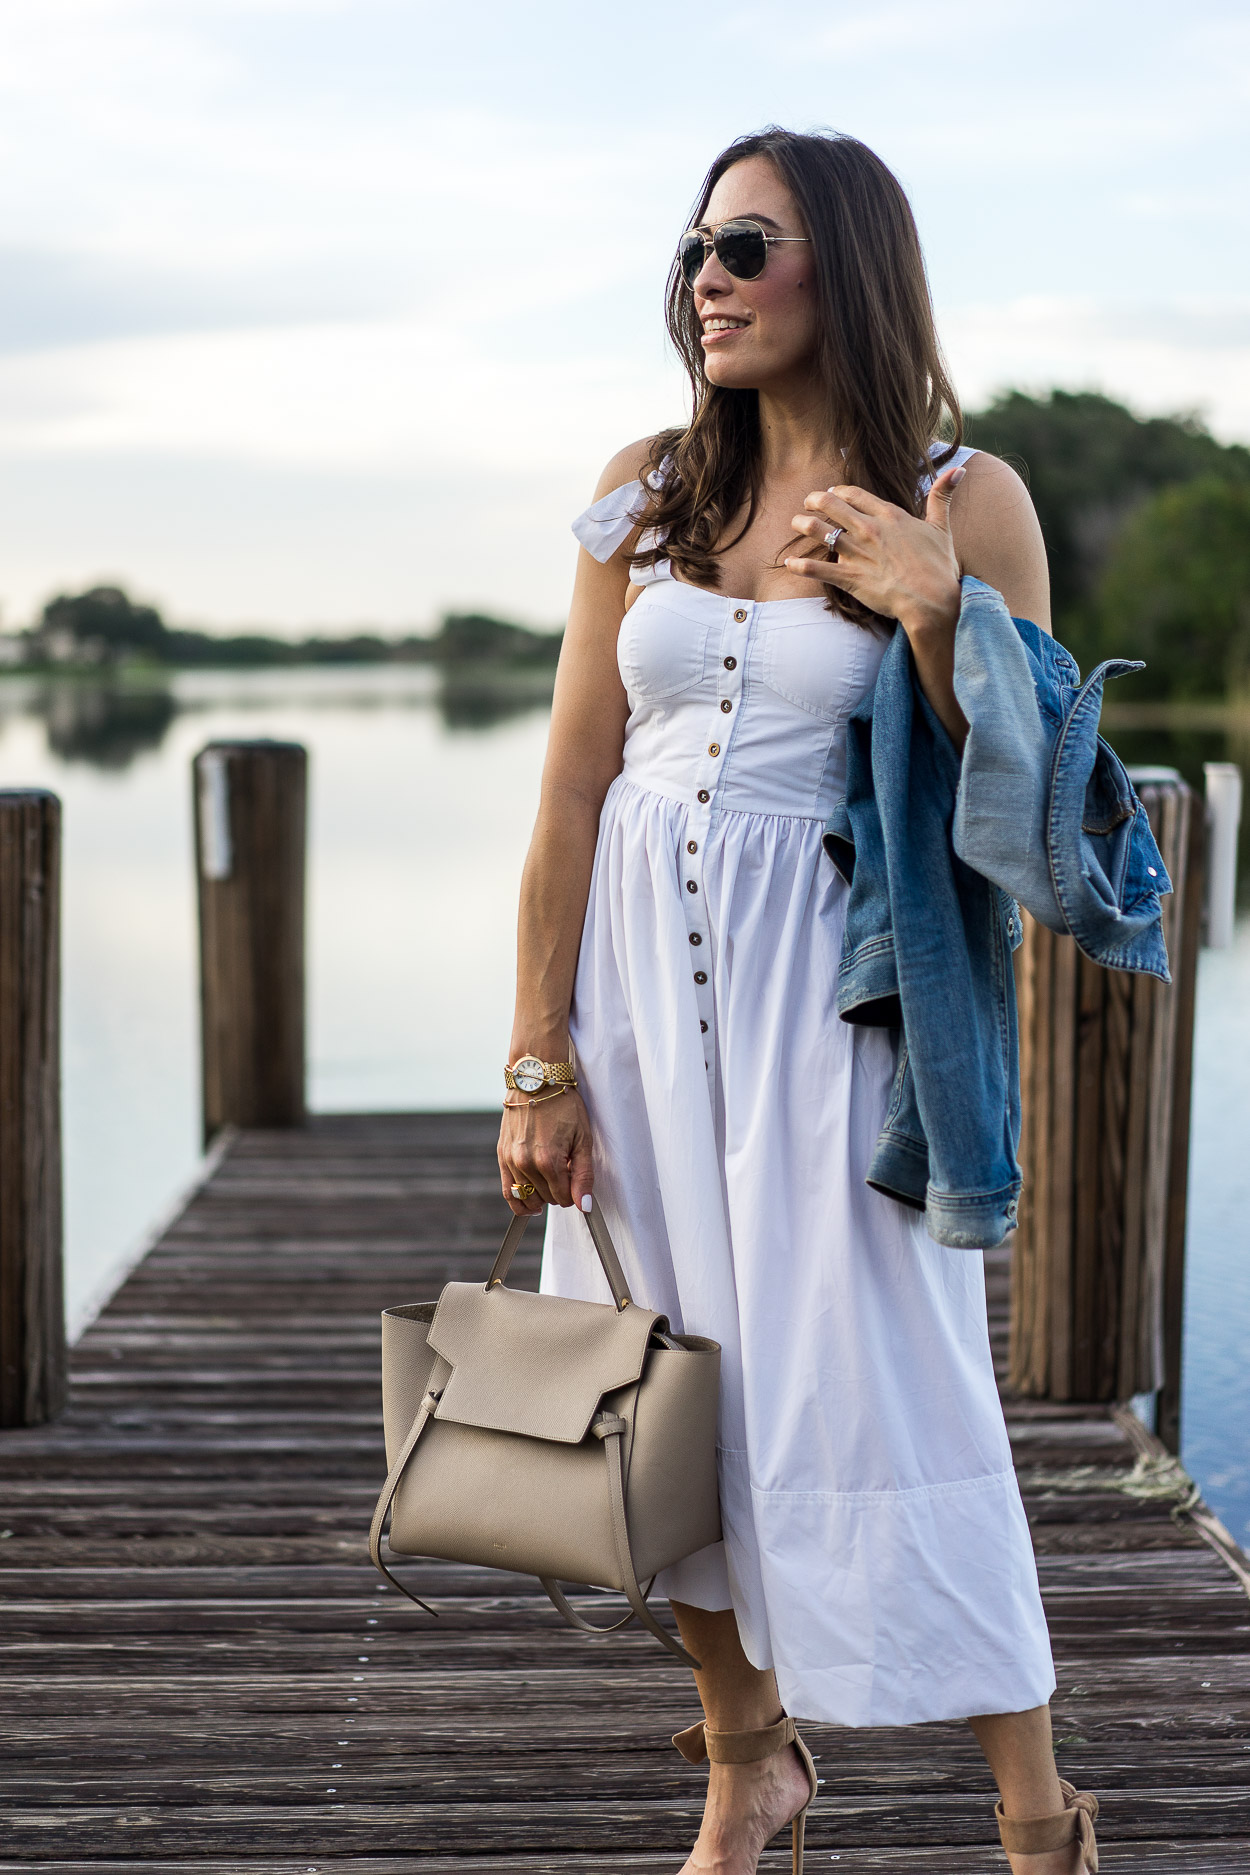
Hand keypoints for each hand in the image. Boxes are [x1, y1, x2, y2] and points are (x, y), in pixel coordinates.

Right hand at [498, 1088, 593, 1215]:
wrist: (536, 1081)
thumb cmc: (563, 1105)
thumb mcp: (582, 1139)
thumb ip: (584, 1175)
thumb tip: (584, 1205)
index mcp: (549, 1160)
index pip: (564, 1198)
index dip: (574, 1194)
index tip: (577, 1181)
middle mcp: (526, 1163)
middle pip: (547, 1198)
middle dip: (559, 1192)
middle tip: (566, 1173)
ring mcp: (511, 1160)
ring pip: (528, 1198)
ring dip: (541, 1195)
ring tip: (551, 1182)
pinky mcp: (501, 1155)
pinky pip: (507, 1191)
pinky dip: (519, 1201)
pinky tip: (531, 1204)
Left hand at [784, 462, 966, 639]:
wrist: (931, 600)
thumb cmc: (938, 566)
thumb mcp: (941, 527)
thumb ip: (942, 497)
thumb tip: (959, 470)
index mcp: (889, 515)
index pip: (856, 494)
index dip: (840, 491)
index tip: (833, 491)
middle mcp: (870, 530)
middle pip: (833, 506)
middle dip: (815, 500)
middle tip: (807, 501)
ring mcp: (858, 553)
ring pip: (822, 532)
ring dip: (804, 525)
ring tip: (795, 523)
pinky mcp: (850, 578)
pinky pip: (819, 569)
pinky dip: (801, 566)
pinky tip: (790, 564)